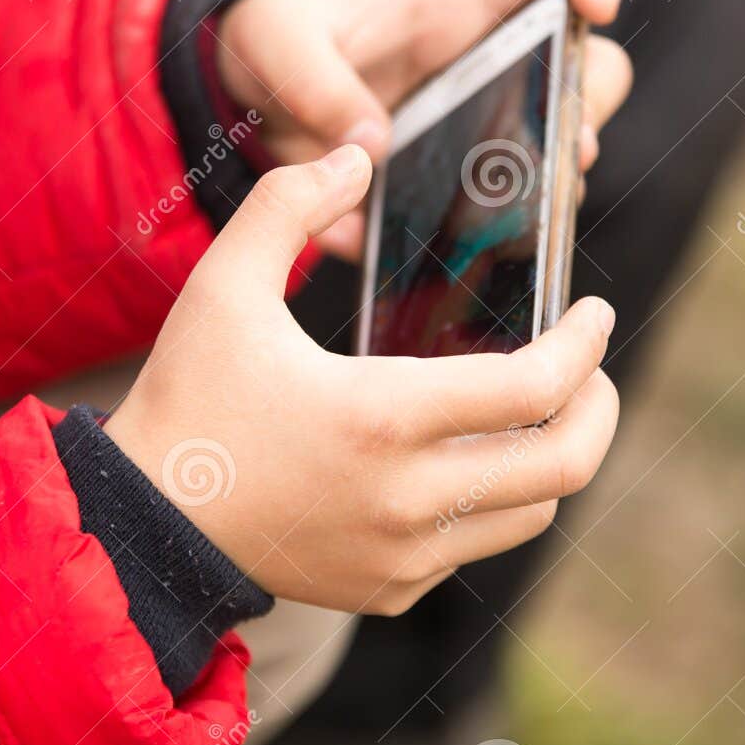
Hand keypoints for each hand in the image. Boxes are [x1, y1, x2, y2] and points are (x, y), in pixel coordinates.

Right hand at [104, 146, 619, 615]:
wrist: (144, 524)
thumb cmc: (188, 399)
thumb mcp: (223, 286)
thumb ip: (288, 202)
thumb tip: (357, 154)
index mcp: (381, 418)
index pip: (535, 389)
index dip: (585, 345)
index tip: (594, 313)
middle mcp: (406, 499)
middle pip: (563, 466)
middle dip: (600, 409)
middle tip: (591, 369)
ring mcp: (402, 556)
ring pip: (532, 514)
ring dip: (552, 458)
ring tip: (540, 410)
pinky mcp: (387, 589)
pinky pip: (474, 546)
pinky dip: (492, 502)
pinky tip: (466, 459)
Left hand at [216, 0, 633, 255]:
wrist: (252, 105)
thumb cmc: (277, 43)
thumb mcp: (277, 45)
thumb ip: (316, 86)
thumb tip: (373, 150)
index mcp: (458, 3)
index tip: (600, 4)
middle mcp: (490, 66)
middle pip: (591, 69)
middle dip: (592, 101)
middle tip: (567, 141)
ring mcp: (483, 131)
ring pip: (560, 152)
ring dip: (550, 182)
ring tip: (520, 205)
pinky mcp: (456, 191)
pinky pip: (490, 224)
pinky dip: (471, 244)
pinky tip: (426, 251)